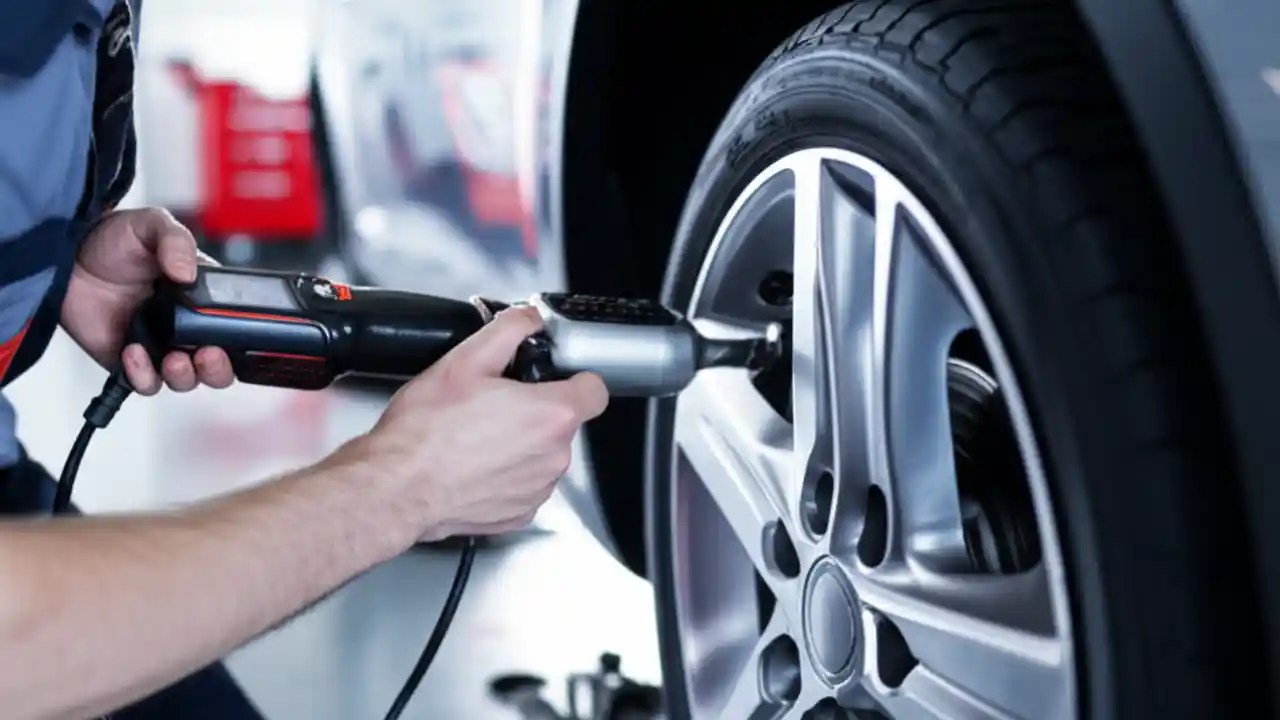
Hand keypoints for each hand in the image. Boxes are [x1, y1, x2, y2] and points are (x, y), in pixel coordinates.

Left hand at [62, 208, 233, 394]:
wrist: (65, 256)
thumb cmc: (113, 240)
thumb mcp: (151, 225)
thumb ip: (175, 241)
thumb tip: (188, 273)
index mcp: (201, 298)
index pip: (232, 326)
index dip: (239, 337)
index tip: (230, 333)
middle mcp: (185, 326)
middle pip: (217, 364)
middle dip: (219, 368)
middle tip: (209, 355)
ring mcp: (158, 346)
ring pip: (186, 379)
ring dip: (186, 376)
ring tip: (174, 360)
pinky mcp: (129, 362)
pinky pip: (146, 382)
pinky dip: (144, 376)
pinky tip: (133, 352)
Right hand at [354, 306, 608, 542]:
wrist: (397, 488)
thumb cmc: (425, 432)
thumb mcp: (465, 359)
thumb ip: (509, 330)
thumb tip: (528, 318)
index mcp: (551, 415)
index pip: (595, 390)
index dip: (575, 378)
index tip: (554, 378)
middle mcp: (554, 457)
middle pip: (563, 422)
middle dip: (536, 411)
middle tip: (494, 404)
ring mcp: (538, 489)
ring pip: (543, 455)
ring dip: (521, 444)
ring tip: (477, 436)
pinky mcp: (520, 513)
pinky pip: (525, 484)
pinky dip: (506, 475)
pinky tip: (475, 464)